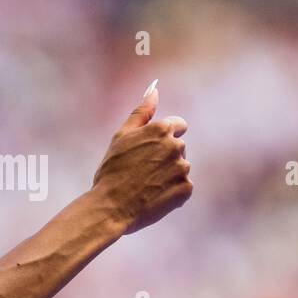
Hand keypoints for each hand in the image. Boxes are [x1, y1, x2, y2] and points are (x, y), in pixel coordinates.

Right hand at [91, 80, 192, 235]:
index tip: (152, 149)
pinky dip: (172, 192)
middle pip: (178, 148)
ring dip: (168, 175)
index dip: (165, 136)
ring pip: (180, 169)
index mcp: (162, 130)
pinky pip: (183, 188)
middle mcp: (176, 147)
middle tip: (141, 171)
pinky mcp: (186, 190)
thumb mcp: (122, 137)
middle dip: (164, 157)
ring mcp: (183, 169)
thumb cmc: (112, 171)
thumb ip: (141, 112)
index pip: (178, 125)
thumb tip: (154, 90)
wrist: (111, 207)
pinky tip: (153, 196)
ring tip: (146, 185)